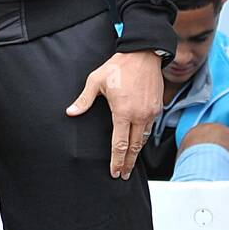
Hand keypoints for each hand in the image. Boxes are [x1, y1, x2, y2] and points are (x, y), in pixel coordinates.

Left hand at [66, 51, 163, 179]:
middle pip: (134, 147)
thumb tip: (70, 112)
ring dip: (136, 152)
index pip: (119, 144)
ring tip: (131, 163)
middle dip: (128, 163)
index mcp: (123, 112)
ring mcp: (151, 112)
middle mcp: (139, 115)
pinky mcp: (158, 107)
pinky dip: (143, 138)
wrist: (144, 54)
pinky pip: (150, 127)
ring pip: (143, 138)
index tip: (115, 172)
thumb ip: (84, 100)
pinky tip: (138, 142)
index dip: (117, 160)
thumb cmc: (118, 67)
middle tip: (124, 175)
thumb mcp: (96, 81)